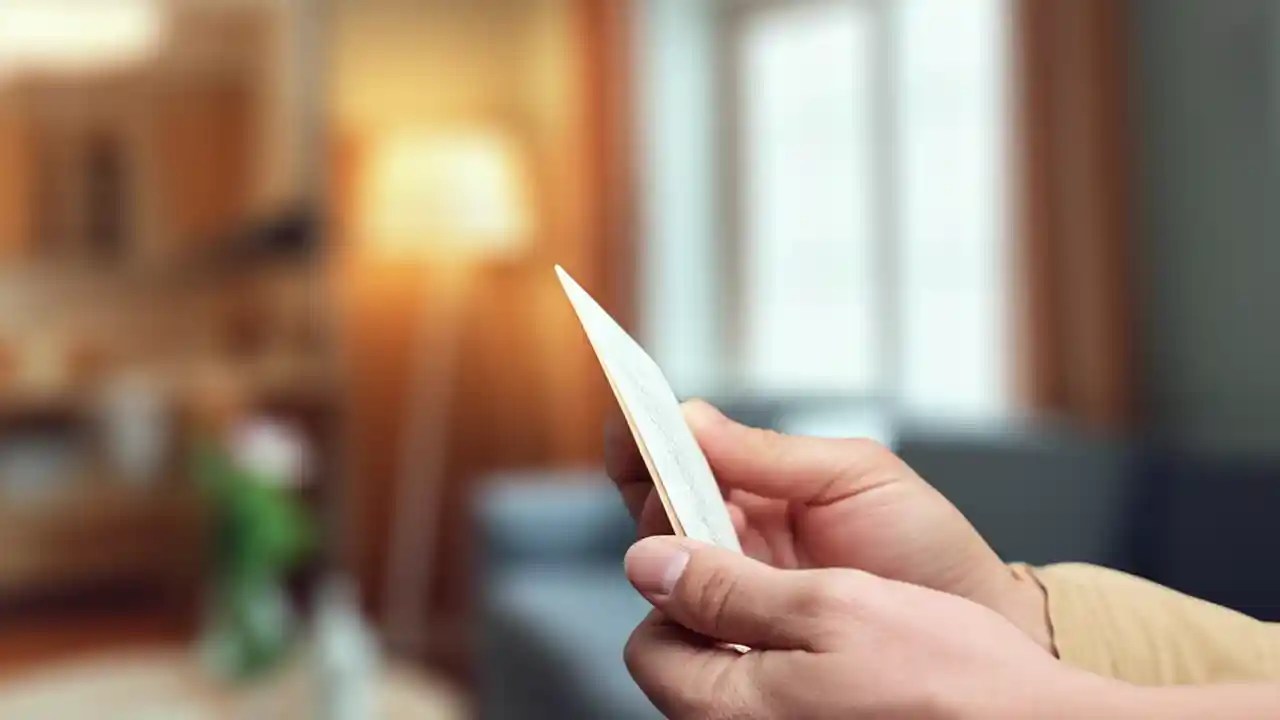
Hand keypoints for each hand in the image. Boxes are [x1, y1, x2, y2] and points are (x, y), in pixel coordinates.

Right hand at [606, 400, 1050, 648]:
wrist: (973, 624)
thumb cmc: (925, 546)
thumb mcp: (856, 475)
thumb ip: (772, 451)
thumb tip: (690, 416)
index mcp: (757, 486)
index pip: (678, 456)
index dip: (644, 437)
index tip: (625, 419)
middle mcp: (733, 536)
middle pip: (655, 506)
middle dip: (653, 487)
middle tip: (676, 485)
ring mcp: (734, 587)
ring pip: (663, 559)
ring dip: (669, 536)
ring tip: (710, 526)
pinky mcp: (740, 637)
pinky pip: (687, 615)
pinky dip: (681, 593)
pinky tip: (705, 578)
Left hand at [621, 536, 1094, 718]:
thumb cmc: (943, 682)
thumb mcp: (829, 610)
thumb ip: (723, 587)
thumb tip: (646, 562)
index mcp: (722, 706)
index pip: (649, 632)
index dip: (673, 564)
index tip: (705, 505)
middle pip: (687, 634)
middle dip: (710, 563)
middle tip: (756, 508)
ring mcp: (778, 719)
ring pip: (732, 640)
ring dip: (749, 579)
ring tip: (799, 543)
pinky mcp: (815, 712)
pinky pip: (775, 657)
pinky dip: (785, 611)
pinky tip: (828, 584)